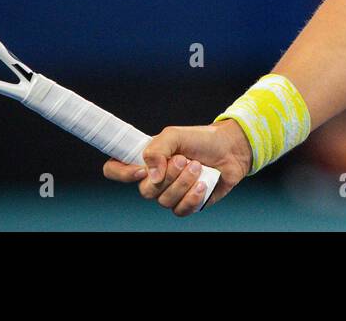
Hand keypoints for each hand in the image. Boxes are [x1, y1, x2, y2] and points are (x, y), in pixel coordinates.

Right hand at [103, 119, 252, 216]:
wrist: (231, 148)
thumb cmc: (201, 140)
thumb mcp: (175, 135)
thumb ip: (156, 150)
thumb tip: (151, 176)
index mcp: (146, 160)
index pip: (115, 170)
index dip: (121, 173)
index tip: (140, 169)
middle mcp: (154, 179)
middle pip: (145, 191)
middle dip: (168, 176)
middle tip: (184, 159)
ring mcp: (171, 193)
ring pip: (164, 201)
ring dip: (184, 182)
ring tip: (198, 166)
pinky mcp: (187, 204)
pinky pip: (180, 210)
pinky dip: (192, 196)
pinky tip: (203, 184)